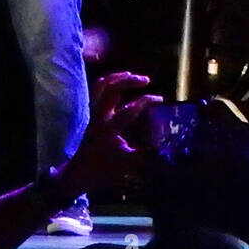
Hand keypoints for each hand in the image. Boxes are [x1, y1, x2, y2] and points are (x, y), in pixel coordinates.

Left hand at [64, 72, 160, 191]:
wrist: (80, 173)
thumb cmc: (105, 170)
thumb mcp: (129, 164)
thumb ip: (148, 155)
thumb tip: (168, 146)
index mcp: (109, 130)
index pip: (130, 109)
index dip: (146, 101)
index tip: (160, 100)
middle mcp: (99, 118)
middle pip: (110, 90)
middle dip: (128, 81)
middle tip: (146, 80)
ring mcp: (94, 114)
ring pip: (100, 86)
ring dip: (116, 77)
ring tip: (131, 75)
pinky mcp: (92, 114)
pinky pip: (97, 91)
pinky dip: (109, 83)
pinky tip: (120, 83)